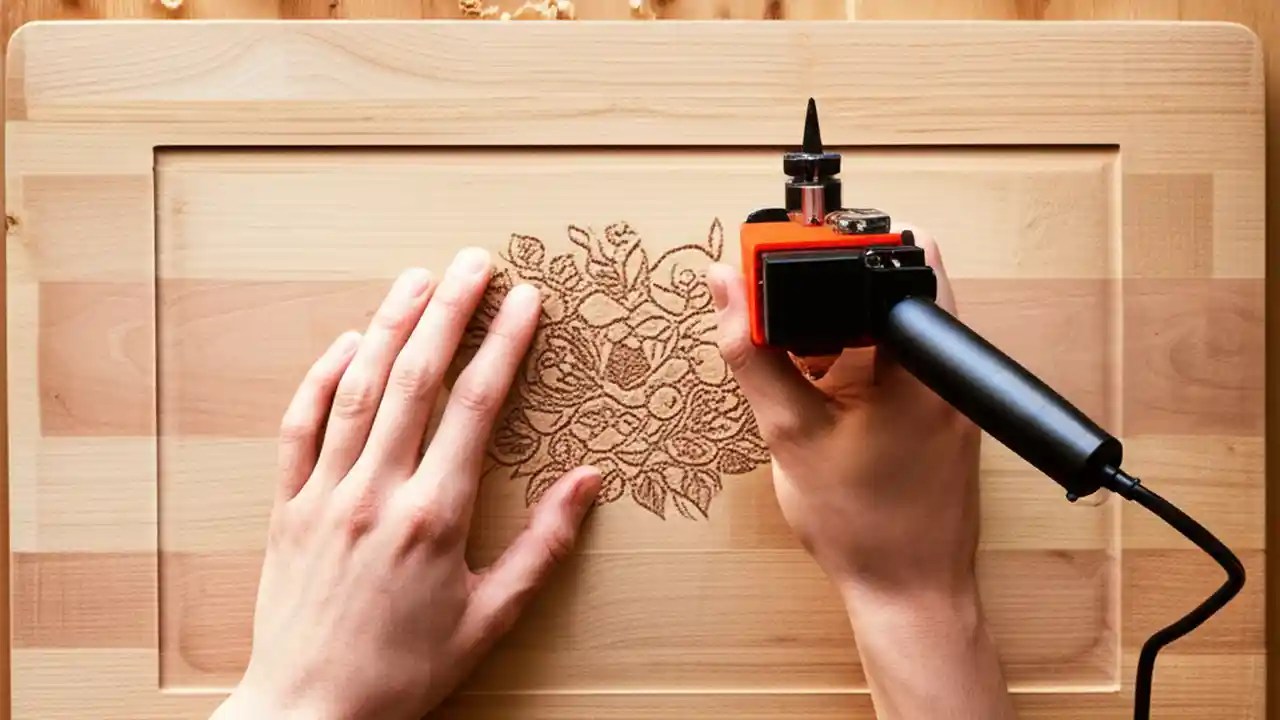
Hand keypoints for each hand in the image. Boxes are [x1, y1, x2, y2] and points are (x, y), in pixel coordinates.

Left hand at [212, 251, 601, 719]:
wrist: (310, 713)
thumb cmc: (404, 672)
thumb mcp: (491, 618)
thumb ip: (544, 546)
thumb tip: (588, 483)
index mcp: (435, 516)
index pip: (475, 407)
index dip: (503, 345)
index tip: (525, 301)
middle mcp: (376, 492)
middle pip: (416, 377)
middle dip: (448, 310)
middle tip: (474, 261)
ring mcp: (325, 494)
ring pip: (357, 388)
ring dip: (388, 325)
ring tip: (416, 278)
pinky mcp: (287, 506)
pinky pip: (300, 425)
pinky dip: (320, 377)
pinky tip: (345, 343)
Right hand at [708, 228, 1014, 718]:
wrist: (906, 593)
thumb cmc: (862, 526)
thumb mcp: (790, 432)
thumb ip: (752, 353)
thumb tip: (725, 287)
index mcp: (923, 358)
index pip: (900, 251)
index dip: (836, 243)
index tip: (782, 259)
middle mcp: (946, 365)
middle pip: (888, 280)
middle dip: (826, 291)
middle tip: (780, 321)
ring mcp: (947, 388)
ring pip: (887, 318)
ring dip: (836, 326)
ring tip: (798, 363)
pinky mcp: (938, 409)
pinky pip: (894, 356)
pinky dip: (852, 359)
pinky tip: (821, 393)